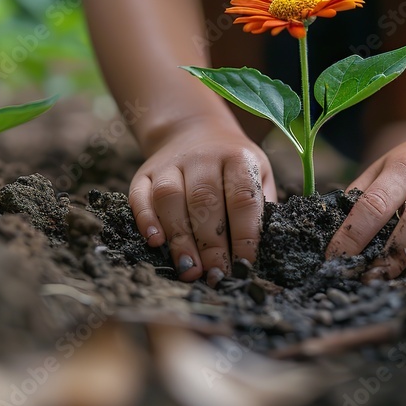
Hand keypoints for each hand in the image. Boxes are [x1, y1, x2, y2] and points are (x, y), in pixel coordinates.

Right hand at [129, 120, 275, 281]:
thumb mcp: (259, 174)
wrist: (196, 130)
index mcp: (237, 158)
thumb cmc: (234, 165)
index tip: (245, 264)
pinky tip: (155, 242)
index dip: (244, 235)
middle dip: (211, 244)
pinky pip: (140, 195)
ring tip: (188, 269)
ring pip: (170, 198)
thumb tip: (265, 248)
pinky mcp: (145, 172)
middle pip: (204, 202)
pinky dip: (146, 219)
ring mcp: (171, 163)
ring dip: (179, 237)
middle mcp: (203, 157)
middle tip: (216, 275)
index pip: (242, 198)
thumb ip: (263, 206)